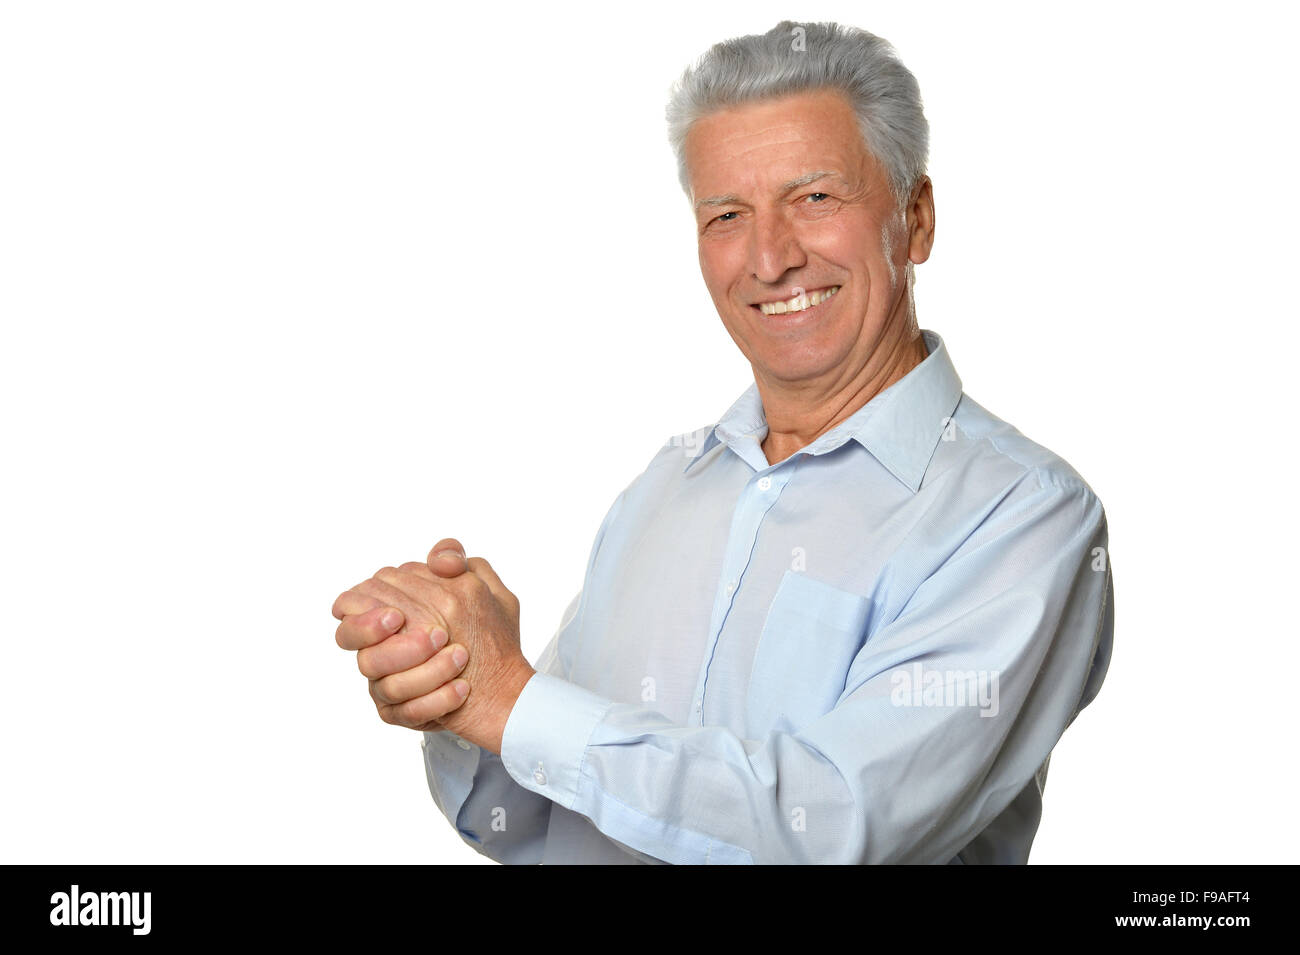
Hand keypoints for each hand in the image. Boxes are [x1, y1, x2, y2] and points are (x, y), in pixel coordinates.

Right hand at [333, 538, 476, 731]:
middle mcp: (383, 651)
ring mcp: (388, 686)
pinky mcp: (402, 714)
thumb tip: (436, 559)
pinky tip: (462, 689)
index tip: (399, 616)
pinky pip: (407, 713)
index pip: (353, 609)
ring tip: (461, 657)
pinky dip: (437, 701)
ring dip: (426, 672)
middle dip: (399, 647)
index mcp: (389, 616)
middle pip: (363, 654)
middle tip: (438, 636)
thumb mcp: (481, 587)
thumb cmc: (488, 634)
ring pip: (387, 685)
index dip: (367, 613)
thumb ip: (456, 560)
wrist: (505, 683)